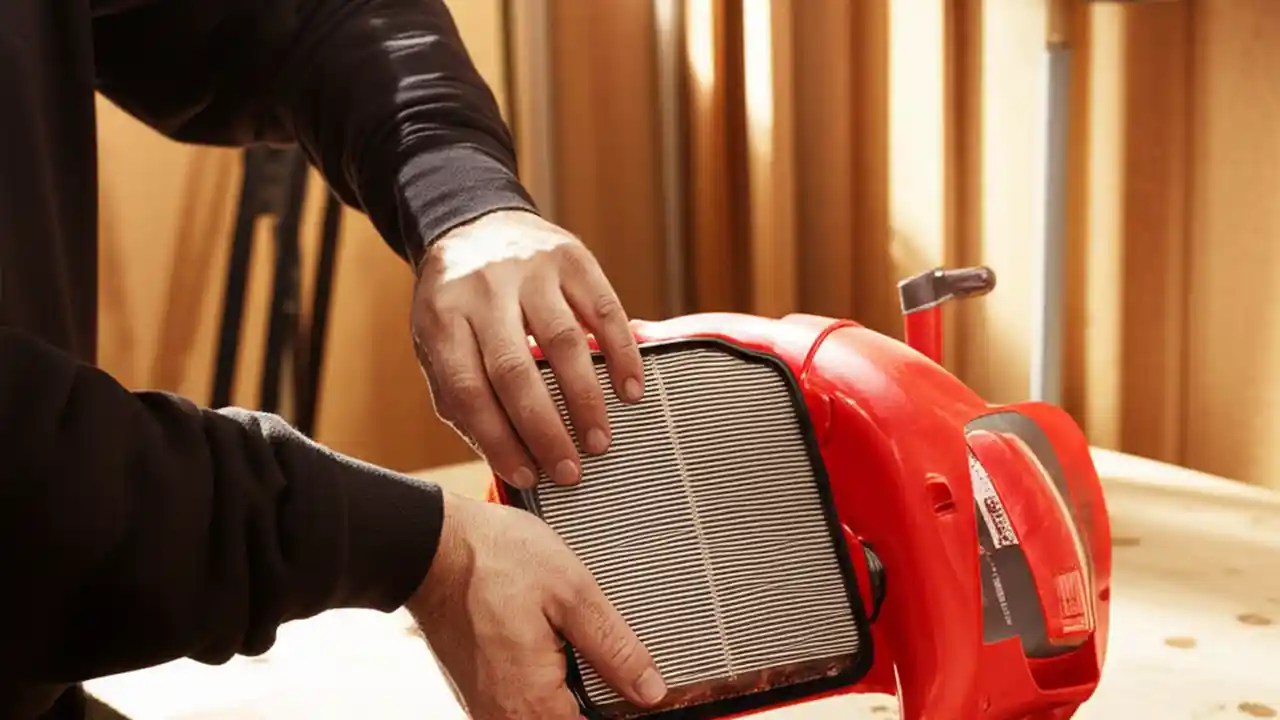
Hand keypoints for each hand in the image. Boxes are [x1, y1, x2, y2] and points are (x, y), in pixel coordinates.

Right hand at [409, 493, 666, 718]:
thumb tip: (650, 690)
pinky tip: (556, 648)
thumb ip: (614, 648)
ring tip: (581, 649)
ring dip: (571, 694)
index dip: (624, 712)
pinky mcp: (479, 690)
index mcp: (533, 703)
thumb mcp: (571, 592)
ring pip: (545, 715)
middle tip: (609, 660)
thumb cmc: (493, 559)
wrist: (432, 544)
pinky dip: (547, 686)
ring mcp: (487, 706)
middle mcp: (504, 717)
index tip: (637, 689)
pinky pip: (523, 705)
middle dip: (597, 702)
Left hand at [412, 210, 643, 488]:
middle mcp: (484, 291)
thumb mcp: (437, 344)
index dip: (498, 440)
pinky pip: (604, 309)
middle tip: (571, 471)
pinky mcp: (571, 258)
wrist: (473, 226)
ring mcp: (530, 271)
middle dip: (546, 430)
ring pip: (564, 342)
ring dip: (586, 399)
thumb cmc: (456, 304)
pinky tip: (630, 390)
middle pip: (515, 371)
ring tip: (599, 441)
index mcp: (443, 319)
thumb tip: (506, 458)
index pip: (468, 390)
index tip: (527, 477)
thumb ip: (461, 396)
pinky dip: (621, 354)